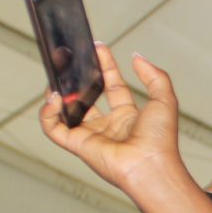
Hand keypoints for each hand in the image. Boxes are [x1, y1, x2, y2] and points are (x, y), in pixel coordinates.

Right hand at [40, 44, 185, 194]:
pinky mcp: (77, 145)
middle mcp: (108, 126)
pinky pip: (53, 128)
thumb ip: (154, 75)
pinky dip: (47, 113)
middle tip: (68, 61)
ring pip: (65, 113)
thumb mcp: (164, 99)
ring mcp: (91, 135)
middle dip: (74, 80)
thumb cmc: (160, 140)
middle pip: (84, 98)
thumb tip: (137, 57)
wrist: (150, 166)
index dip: (105, 65)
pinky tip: (54, 97)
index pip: (112, 85)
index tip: (97, 47)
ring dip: (57, 94)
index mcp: (128, 116)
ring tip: (57, 79)